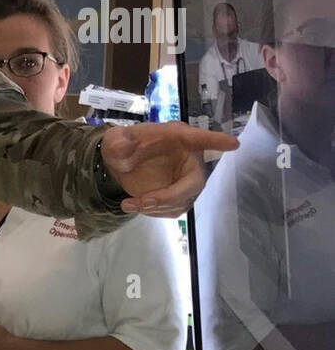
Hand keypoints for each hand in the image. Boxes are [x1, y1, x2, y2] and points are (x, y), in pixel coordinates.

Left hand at [100, 122, 237, 216]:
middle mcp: (188, 159)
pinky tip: (136, 206)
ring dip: (158, 207)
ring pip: (184, 200)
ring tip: (130, 204)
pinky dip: (155, 212)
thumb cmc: (125, 146)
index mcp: (178, 138)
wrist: (120, 164)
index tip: (233, 143)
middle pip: (194, 182)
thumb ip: (118, 142)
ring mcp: (186, 179)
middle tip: (144, 201)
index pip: (200, 138)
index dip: (216, 141)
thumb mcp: (116, 140)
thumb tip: (121, 146)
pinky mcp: (179, 196)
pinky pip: (175, 209)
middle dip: (171, 196)